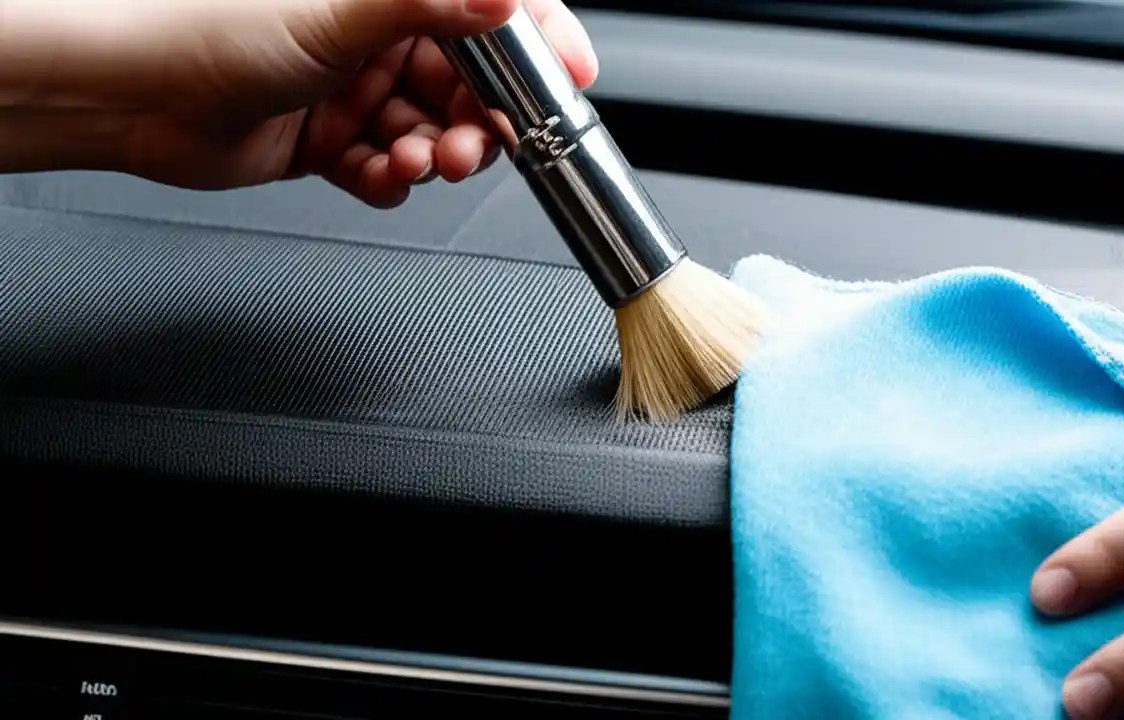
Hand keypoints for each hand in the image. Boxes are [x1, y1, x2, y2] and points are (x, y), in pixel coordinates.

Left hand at [0, 0, 596, 206]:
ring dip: (434, 155)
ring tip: (414, 162)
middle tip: (470, 147)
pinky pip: (390, 167)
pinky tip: (376, 175)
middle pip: (470, 84)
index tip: (571, 79)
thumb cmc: (207, 29)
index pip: (489, 14)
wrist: (132, 97)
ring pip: (433, 131)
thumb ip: (432, 5)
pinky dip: (390, 179)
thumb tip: (507, 2)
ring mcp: (357, 88)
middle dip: (479, 122)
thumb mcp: (337, 13)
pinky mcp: (335, 139)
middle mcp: (378, 33)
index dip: (537, 45)